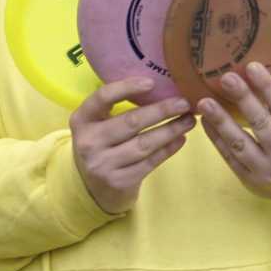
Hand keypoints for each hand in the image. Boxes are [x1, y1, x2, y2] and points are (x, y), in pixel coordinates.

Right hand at [69, 77, 194, 215]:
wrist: (94, 188)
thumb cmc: (103, 146)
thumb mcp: (99, 124)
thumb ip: (117, 106)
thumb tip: (161, 86)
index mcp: (81, 120)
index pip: (102, 98)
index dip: (127, 88)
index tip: (151, 83)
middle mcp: (88, 142)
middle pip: (131, 122)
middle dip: (161, 110)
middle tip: (184, 103)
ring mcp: (103, 165)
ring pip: (144, 143)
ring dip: (171, 130)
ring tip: (189, 121)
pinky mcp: (119, 182)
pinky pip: (150, 162)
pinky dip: (168, 149)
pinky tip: (180, 139)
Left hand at [198, 65, 270, 200]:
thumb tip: (254, 79)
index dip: (266, 86)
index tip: (251, 67)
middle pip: (261, 122)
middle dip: (242, 98)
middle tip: (226, 78)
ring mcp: (267, 170)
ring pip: (240, 142)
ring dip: (221, 120)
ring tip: (204, 103)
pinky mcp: (251, 180)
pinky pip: (230, 157)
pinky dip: (216, 138)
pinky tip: (206, 122)